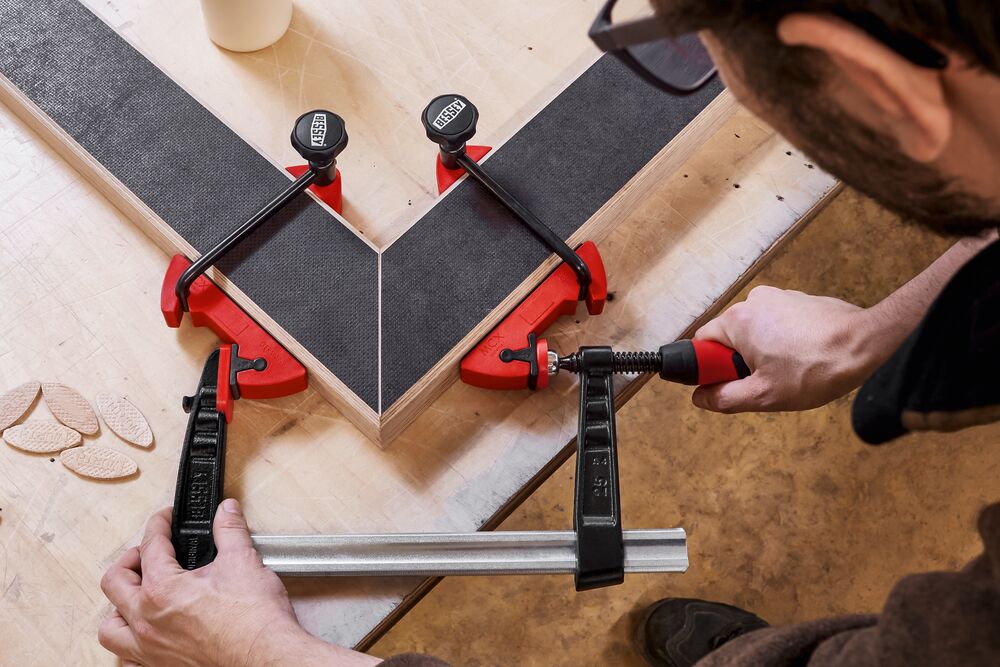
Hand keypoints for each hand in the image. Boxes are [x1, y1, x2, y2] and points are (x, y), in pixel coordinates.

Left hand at [99, 500, 378, 666]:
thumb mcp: (243, 561)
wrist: (267, 657)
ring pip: (111, 627)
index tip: (165, 518)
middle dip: (129, 560)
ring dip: (118, 607)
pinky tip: (145, 634)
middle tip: (147, 552)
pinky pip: (127, 660)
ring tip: (136, 595)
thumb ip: (229, 531)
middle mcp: (147, 620)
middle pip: (115, 582)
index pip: (151, 546)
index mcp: (162, 590)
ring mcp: (151, 649)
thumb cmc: (254, 620)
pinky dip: (130, 644)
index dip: (158, 524)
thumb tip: (225, 512)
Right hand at [691, 286, 881, 412]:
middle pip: (729, 338)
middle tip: (765, 383)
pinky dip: (784, 342)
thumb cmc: (817, 368)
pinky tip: (805, 358)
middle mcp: (754, 302)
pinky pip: (778, 325)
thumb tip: (701, 397)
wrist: (866, 345)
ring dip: (764, 353)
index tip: (730, 383)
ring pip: (755, 332)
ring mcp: (780, 298)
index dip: (711, 368)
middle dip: (740, 362)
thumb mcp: (763, 395)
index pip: (702, 344)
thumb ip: (724, 397)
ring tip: (791, 372)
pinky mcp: (800, 301)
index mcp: (738, 320)